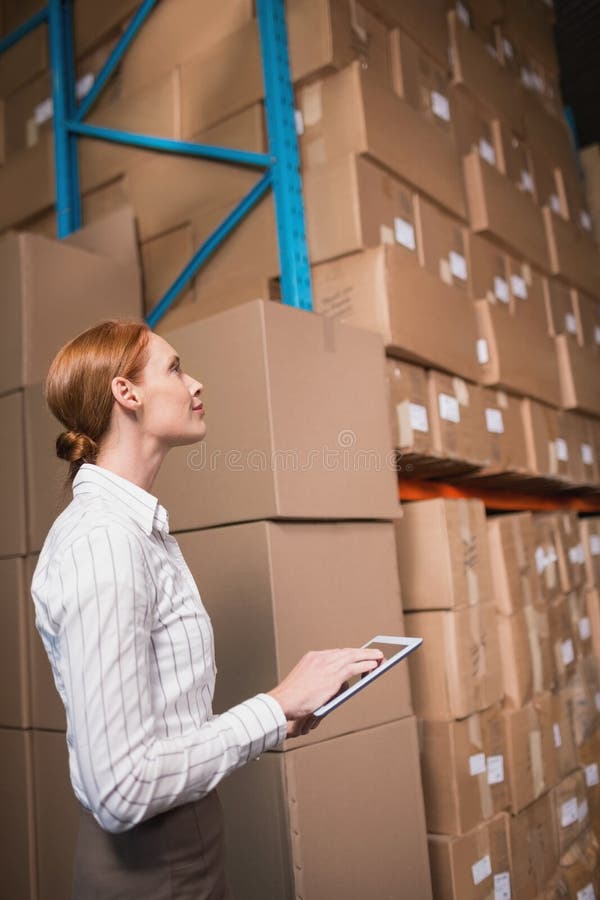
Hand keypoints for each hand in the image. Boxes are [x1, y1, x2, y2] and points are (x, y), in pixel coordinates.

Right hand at [267, 649, 383, 737]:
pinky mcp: (332, 675)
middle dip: (362, 652)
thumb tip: (341, 686)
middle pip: (346, 652)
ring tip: (380, 656)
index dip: (350, 654)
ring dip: (368, 656)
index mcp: (311, 658)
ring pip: (353, 656)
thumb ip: (323, 683)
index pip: (336, 653)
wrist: (282, 704)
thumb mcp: (307, 686)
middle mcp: (319, 657)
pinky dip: (366, 664)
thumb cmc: (292, 701)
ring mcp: (326, 665)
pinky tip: (374, 665)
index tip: (358, 653)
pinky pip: (354, 667)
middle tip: (375, 653)